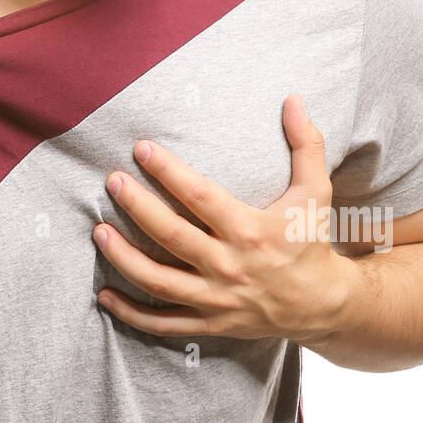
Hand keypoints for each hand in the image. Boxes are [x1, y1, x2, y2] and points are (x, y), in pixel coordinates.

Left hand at [92, 93, 355, 342]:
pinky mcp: (211, 324)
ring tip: (98, 231)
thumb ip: (306, 144)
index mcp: (250, 231)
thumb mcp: (316, 191)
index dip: (168, 171)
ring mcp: (218, 299)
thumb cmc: (312, 240)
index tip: (141, 148)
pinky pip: (164, 324)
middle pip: (172, 236)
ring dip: (124, 258)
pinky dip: (133, 314)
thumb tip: (295, 98)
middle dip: (137, 207)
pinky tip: (105, 296)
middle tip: (112, 181)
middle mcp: (229, 266)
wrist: (325, 305)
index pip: (199, 196)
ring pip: (159, 281)